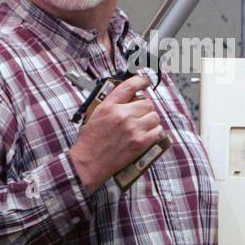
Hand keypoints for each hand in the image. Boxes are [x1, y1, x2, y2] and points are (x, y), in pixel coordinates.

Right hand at [69, 74, 162, 191]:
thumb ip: (111, 104)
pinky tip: (146, 134)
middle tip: (139, 114)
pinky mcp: (140, 142)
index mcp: (109, 106)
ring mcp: (133, 129)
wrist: (87, 163)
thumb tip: (128, 97)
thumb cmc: (89, 141)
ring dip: (150, 120)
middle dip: (144, 107)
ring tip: (142, 126)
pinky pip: (157, 130)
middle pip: (146, 102)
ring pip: (154, 116)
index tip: (145, 82)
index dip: (141, 81)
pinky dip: (154, 132)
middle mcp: (122, 115)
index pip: (130, 86)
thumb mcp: (94, 116)